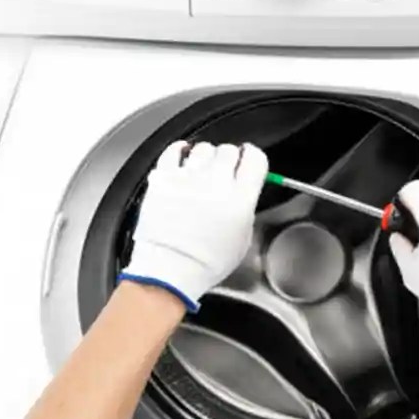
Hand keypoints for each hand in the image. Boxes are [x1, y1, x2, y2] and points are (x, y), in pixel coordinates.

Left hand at [120, 141, 267, 311]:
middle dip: (228, 158)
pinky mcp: (164, 179)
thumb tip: (242, 194)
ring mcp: (188, 179)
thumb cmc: (204, 263)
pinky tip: (182, 156)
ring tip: (201, 167)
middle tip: (224, 168)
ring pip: (202, 149)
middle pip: (228, 151)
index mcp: (240, 200)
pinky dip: (179, 151)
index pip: (254, 159)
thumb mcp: (241, 240)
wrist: (168, 270)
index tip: (247, 159)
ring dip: (205, 156)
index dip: (252, 157)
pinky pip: (173, 152)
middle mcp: (216, 184)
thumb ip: (244, 210)